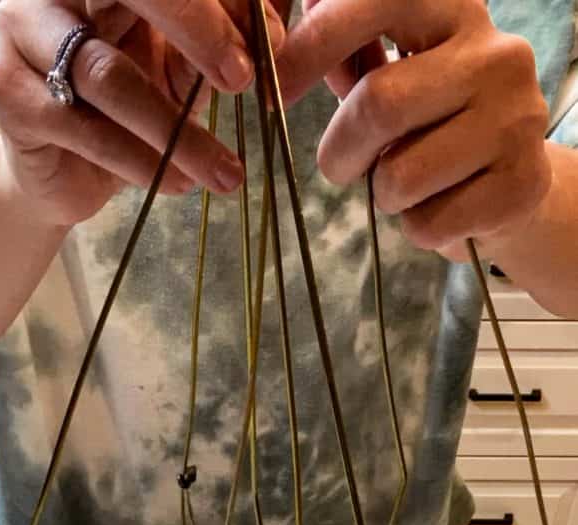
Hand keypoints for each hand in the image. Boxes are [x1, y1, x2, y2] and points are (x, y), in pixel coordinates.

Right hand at [0, 0, 285, 228]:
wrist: (65, 173)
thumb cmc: (131, 111)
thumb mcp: (185, 71)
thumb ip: (219, 45)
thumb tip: (271, 38)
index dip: (215, 2)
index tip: (268, 46)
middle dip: (195, 29)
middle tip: (241, 81)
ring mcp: (21, 32)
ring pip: (108, 75)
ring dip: (174, 131)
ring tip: (224, 172)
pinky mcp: (5, 91)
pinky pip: (82, 128)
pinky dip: (138, 162)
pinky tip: (179, 184)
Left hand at [275, 0, 551, 260]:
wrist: (510, 179)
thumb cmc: (434, 124)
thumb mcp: (393, 75)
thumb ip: (346, 56)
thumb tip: (281, 50)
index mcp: (455, 9)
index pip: (374, 4)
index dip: (313, 47)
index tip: (276, 91)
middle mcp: (496, 54)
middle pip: (379, 104)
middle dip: (340, 152)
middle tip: (340, 167)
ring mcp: (517, 119)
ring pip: (401, 177)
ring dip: (383, 196)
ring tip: (406, 185)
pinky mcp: (522, 184)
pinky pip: (430, 224)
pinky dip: (418, 229)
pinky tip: (441, 208)